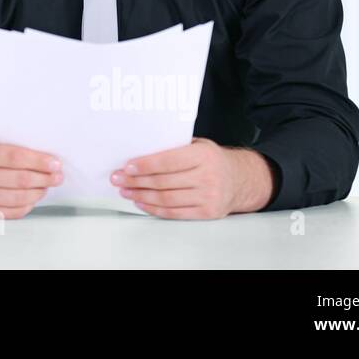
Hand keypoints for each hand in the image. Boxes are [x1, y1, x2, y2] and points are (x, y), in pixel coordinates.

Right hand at [0, 135, 62, 219]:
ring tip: (47, 186)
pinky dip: (27, 205)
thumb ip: (7, 145)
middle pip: (19, 179)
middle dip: (44, 178)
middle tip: (58, 176)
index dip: (38, 161)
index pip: (14, 157)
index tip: (55, 163)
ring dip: (39, 192)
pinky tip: (33, 198)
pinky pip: (11, 212)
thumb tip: (40, 150)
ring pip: (18, 197)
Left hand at [110, 137, 275, 218]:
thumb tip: (139, 149)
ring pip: (166, 199)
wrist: (240, 179)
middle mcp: (207, 176)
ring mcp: (208, 197)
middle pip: (163, 182)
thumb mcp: (198, 145)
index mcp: (203, 155)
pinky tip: (141, 203)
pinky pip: (175, 213)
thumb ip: (175, 146)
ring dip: (141, 196)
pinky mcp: (207, 213)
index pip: (168, 161)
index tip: (126, 166)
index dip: (145, 165)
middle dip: (136, 181)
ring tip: (125, 191)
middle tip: (117, 179)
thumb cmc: (211, 159)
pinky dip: (154, 209)